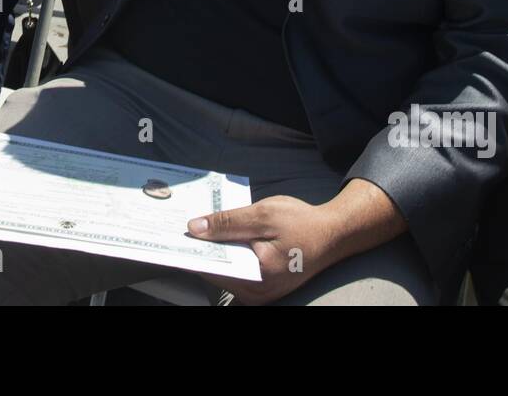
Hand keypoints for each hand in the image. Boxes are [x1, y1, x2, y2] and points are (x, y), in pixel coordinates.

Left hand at [186, 195, 347, 304]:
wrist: (333, 234)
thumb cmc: (302, 223)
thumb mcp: (263, 214)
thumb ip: (228, 222)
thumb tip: (195, 229)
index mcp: (258, 277)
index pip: (211, 267)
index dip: (192, 250)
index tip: (173, 236)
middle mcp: (256, 293)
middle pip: (216, 271)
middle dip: (200, 249)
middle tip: (183, 226)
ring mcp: (259, 293)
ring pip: (224, 271)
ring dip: (212, 251)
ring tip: (198, 229)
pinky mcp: (261, 286)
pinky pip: (235, 271)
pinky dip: (226, 254)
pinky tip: (220, 237)